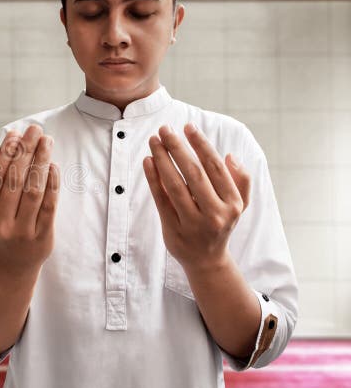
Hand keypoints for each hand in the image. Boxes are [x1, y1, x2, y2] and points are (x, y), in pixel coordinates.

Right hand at [0, 125, 59, 273]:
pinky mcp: (43, 236)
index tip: (15, 133)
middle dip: (26, 151)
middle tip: (35, 130)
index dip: (6, 153)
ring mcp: (23, 231)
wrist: (15, 264)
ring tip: (46, 141)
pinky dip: (53, 183)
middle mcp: (1, 223)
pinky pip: (49, 205)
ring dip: (41, 162)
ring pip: (33, 190)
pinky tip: (54, 165)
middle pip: (15, 180)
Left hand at [143, 123, 251, 271]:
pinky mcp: (173, 228)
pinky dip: (153, 179)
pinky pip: (161, 199)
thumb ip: (240, 180)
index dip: (201, 145)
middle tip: (165, 129)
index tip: (188, 127)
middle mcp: (215, 214)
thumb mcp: (239, 204)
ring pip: (175, 186)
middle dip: (178, 148)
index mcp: (233, 203)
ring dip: (163, 160)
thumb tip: (230, 155)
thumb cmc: (221, 223)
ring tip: (154, 141)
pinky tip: (148, 161)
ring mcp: (192, 223)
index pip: (215, 168)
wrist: (207, 260)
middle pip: (194, 174)